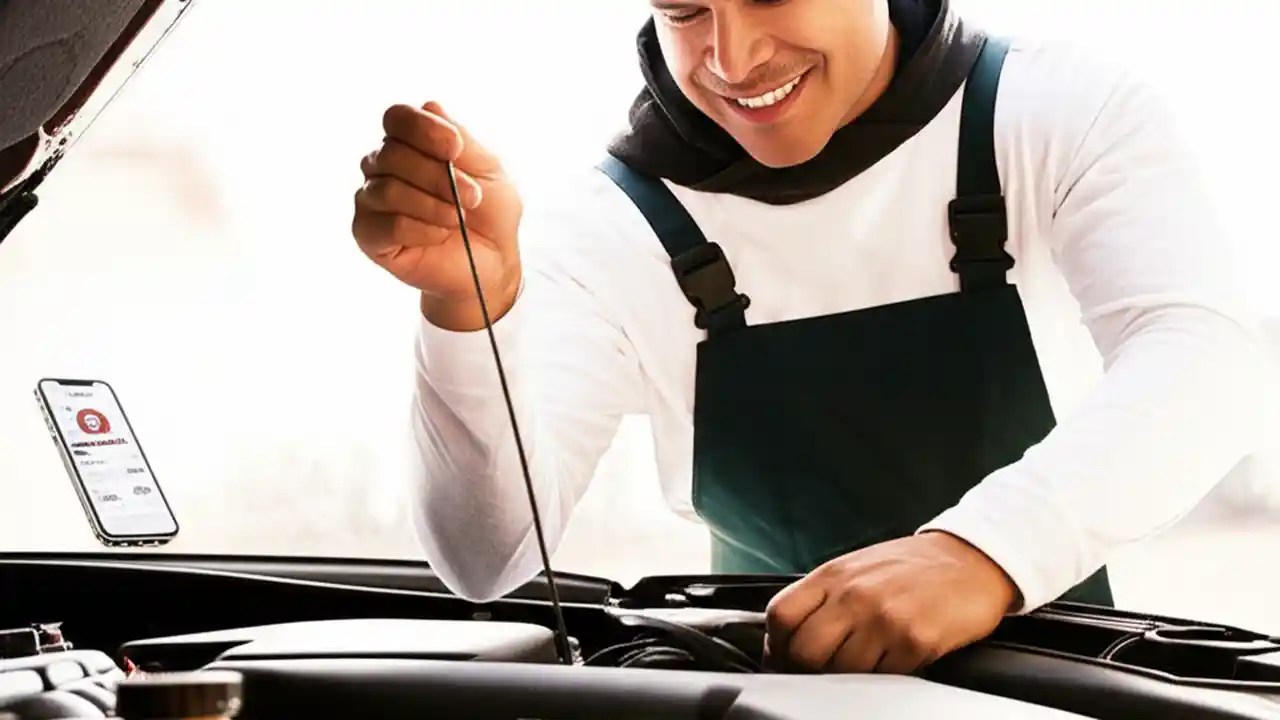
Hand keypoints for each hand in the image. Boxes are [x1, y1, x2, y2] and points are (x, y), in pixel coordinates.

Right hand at [352, 102, 523, 330]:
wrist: (490, 264)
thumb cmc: (489, 214)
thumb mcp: (489, 170)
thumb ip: (462, 140)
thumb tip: (431, 107)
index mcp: (411, 144)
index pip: (397, 118)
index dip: (423, 129)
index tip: (455, 148)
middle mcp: (384, 166)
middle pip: (393, 153)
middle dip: (438, 175)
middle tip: (473, 197)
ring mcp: (372, 199)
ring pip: (390, 189)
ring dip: (433, 204)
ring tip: (459, 218)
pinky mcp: (368, 234)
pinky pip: (388, 224)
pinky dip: (422, 229)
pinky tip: (440, 235)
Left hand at [763, 532, 1018, 673]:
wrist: (971, 560)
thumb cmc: (912, 567)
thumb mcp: (858, 568)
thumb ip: (823, 597)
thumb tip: (788, 637)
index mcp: (834, 575)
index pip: (781, 615)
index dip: (775, 646)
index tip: (782, 659)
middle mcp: (855, 595)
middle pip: (805, 651)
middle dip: (807, 669)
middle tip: (820, 673)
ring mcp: (885, 619)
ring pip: (841, 672)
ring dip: (848, 677)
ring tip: (865, 662)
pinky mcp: (915, 642)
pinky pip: (882, 678)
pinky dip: (883, 677)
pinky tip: (893, 659)